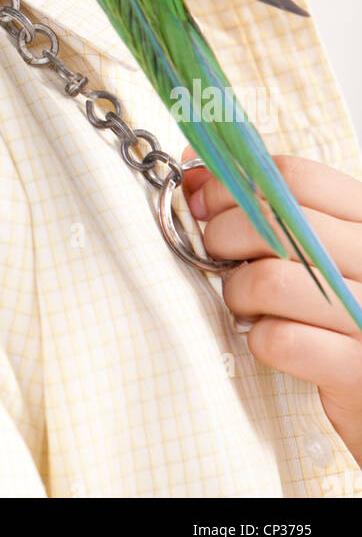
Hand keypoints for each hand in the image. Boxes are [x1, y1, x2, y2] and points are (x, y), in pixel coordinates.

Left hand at [181, 145, 361, 468]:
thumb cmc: (332, 304)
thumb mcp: (307, 244)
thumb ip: (258, 202)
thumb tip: (190, 169)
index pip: (293, 176)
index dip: (232, 184)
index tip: (203, 202)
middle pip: (273, 223)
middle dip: (222, 238)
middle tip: (217, 257)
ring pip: (269, 281)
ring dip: (238, 293)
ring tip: (244, 302)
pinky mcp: (357, 368)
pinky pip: (281, 340)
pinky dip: (259, 339)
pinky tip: (268, 338)